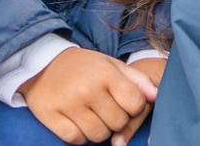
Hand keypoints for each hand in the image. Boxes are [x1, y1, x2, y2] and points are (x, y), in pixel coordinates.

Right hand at [19, 47, 158, 143]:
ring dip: (98, 130)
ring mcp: (69, 103)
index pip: (135, 104)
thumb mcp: (111, 65)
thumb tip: (156, 96)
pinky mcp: (51, 116)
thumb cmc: (84, 67)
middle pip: (118, 123)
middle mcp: (88, 89)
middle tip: (104, 108)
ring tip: (90, 114)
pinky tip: (76, 121)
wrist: (42, 62)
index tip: (123, 102)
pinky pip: (76, 140)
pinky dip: (79, 135)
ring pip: (98, 136)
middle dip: (115, 120)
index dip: (133, 107)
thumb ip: (137, 80)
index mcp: (106, 74)